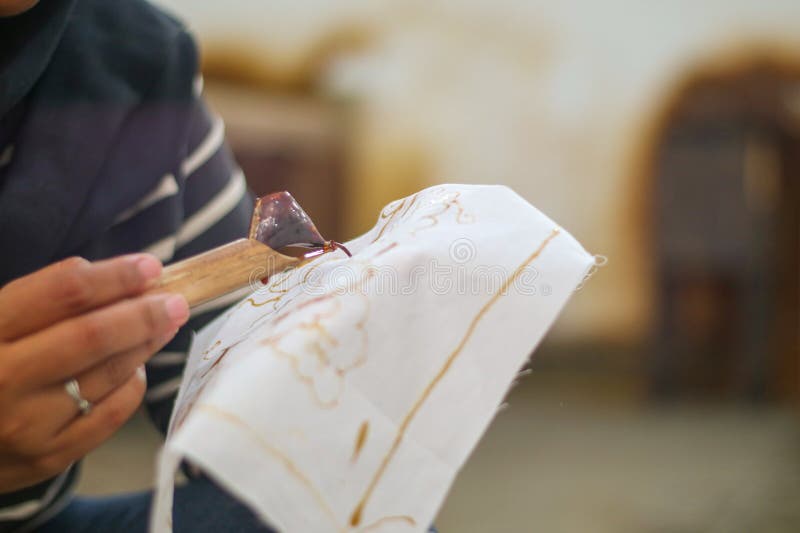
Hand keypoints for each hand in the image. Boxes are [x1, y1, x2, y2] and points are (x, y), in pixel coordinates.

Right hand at [0, 255, 188, 492]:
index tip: (149, 266)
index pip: (64, 293)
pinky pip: (112, 413)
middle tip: (176, 301)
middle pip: (94, 335)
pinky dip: (133, 384)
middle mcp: (3, 378)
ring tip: (164, 324)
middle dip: (145, 314)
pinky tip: (134, 367)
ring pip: (109, 373)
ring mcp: (27, 423)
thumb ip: (47, 299)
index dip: (115, 275)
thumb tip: (124, 278)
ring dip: (146, 343)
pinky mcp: (49, 456)